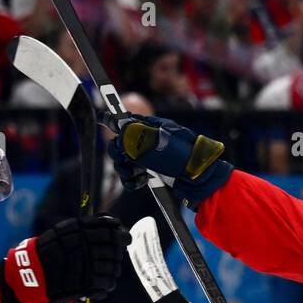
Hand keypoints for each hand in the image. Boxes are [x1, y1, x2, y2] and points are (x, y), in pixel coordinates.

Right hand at [0, 215, 130, 302]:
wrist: (33, 273)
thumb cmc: (50, 251)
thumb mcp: (65, 230)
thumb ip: (89, 225)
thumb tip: (114, 221)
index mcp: (81, 231)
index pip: (110, 229)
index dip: (120, 233)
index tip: (125, 236)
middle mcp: (86, 246)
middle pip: (115, 249)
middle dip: (117, 253)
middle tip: (113, 256)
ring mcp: (88, 265)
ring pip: (114, 267)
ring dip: (111, 269)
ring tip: (102, 270)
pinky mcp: (88, 283)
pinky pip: (107, 283)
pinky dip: (105, 284)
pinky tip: (98, 282)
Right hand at [106, 114, 232, 206]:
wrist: (201, 181)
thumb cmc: (184, 158)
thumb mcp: (157, 142)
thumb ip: (134, 136)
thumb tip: (116, 129)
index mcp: (152, 127)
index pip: (127, 120)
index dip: (114, 121)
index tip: (101, 120)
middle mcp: (149, 140)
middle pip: (121, 144)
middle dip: (119, 154)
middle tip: (126, 163)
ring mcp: (150, 157)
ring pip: (125, 161)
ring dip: (126, 170)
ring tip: (137, 176)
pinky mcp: (152, 172)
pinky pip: (133, 175)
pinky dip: (132, 180)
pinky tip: (140, 182)